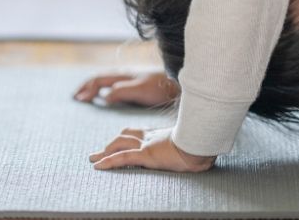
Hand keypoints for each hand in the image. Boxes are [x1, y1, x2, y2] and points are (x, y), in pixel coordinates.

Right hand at [73, 71, 180, 106]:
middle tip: (75, 96)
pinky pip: (116, 86)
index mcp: (123, 76)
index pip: (99, 80)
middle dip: (87, 86)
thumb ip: (122, 91)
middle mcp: (126, 76)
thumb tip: (103, 96)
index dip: (87, 89)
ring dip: (95, 88)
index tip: (78, 99)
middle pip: (101, 78)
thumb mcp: (140, 90)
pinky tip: (108, 99)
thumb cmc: (162, 88)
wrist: (179, 84)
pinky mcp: (138, 86)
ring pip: (108, 81)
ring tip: (86, 96)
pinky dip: (105, 91)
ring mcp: (132, 80)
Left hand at [90, 127, 214, 171]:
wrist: (204, 143)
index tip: (120, 141)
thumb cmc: (203, 146)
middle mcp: (152, 137)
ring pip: (120, 144)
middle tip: (99, 151)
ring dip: (105, 152)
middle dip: (111, 143)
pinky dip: (108, 162)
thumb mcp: (195, 146)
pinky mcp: (147, 154)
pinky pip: (123, 158)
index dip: (128, 136)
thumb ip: (194, 149)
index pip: (140, 133)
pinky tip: (98, 166)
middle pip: (126, 135)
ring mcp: (148, 145)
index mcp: (162, 135)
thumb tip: (205, 157)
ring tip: (94, 159)